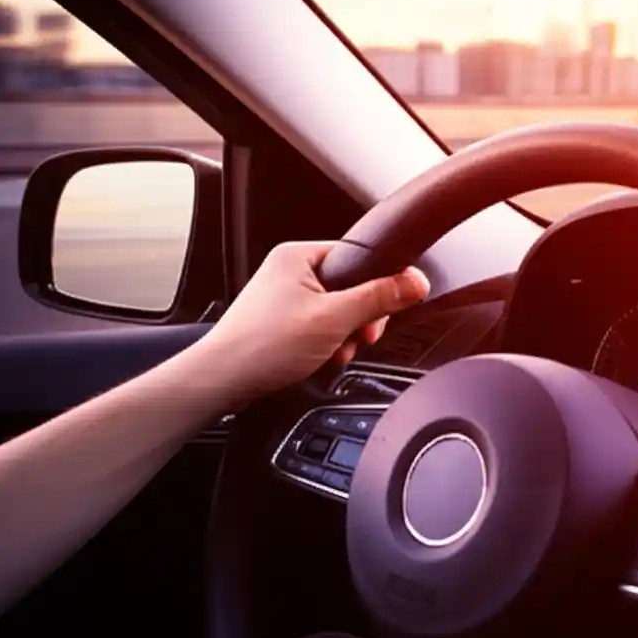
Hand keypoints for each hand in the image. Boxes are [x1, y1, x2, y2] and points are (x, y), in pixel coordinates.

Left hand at [191, 241, 428, 406]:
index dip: (376, 286)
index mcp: (298, 255)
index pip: (356, 258)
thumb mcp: (334, 319)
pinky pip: (320, 327)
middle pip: (350, 287)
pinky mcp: (281, 322)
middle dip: (359, 319)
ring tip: (331, 352)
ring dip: (344, 336)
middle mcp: (289, 271)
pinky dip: (327, 345)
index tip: (383, 311)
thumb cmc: (263, 346)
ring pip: (337, 312)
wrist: (221, 381)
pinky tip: (321, 359)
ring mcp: (284, 298)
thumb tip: (415, 281)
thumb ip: (378, 298)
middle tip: (355, 337)